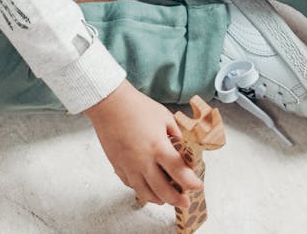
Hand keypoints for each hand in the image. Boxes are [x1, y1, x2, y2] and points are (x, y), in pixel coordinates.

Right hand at [82, 80, 202, 208]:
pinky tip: (146, 188)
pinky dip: (141, 190)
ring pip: (145, 192)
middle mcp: (143, 161)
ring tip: (166, 200)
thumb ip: (176, 135)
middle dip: (177, 200)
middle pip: (163, 190)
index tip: (197, 186)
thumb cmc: (136, 107)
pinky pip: (130, 185)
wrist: (109, 103)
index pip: (180, 172)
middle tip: (185, 202)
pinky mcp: (117, 165)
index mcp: (158, 147)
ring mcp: (129, 166)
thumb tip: (182, 147)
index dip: (191, 183)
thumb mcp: (164, 117)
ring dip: (159, 199)